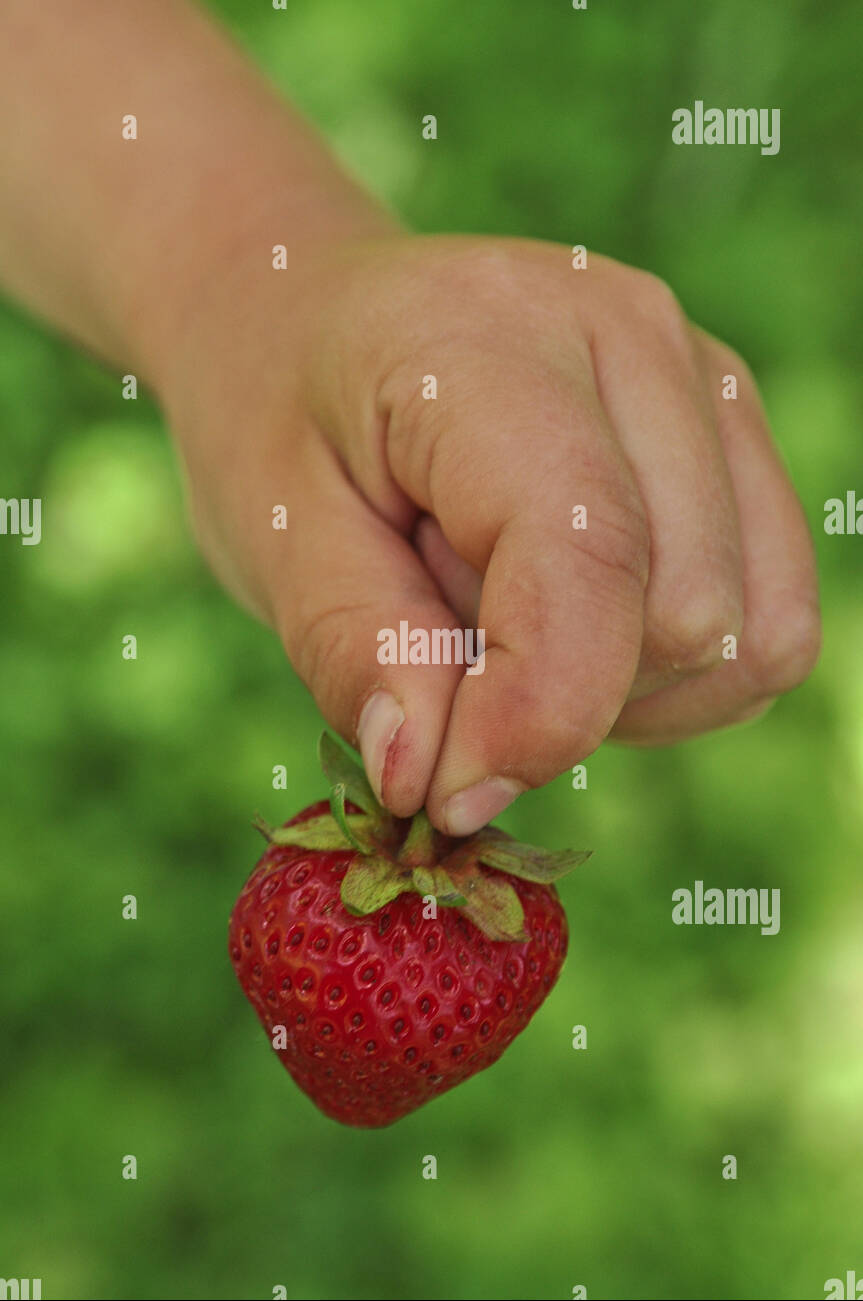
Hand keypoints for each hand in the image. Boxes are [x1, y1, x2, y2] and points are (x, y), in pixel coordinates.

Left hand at [160, 233, 819, 834]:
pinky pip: (764, 625)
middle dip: (560, 695)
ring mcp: (706, 381)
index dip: (533, 715)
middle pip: (686, 617)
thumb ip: (357, 655)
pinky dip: (671, 676)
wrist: (307, 323)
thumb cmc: (278, 421)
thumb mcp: (274, 538)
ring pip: (747, 633)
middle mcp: (639, 338)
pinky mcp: (734, 439)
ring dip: (624, 687)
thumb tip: (438, 784)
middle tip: (441, 635)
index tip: (444, 793)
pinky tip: (570, 622)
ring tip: (503, 613)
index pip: (588, 559)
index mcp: (499, 340)